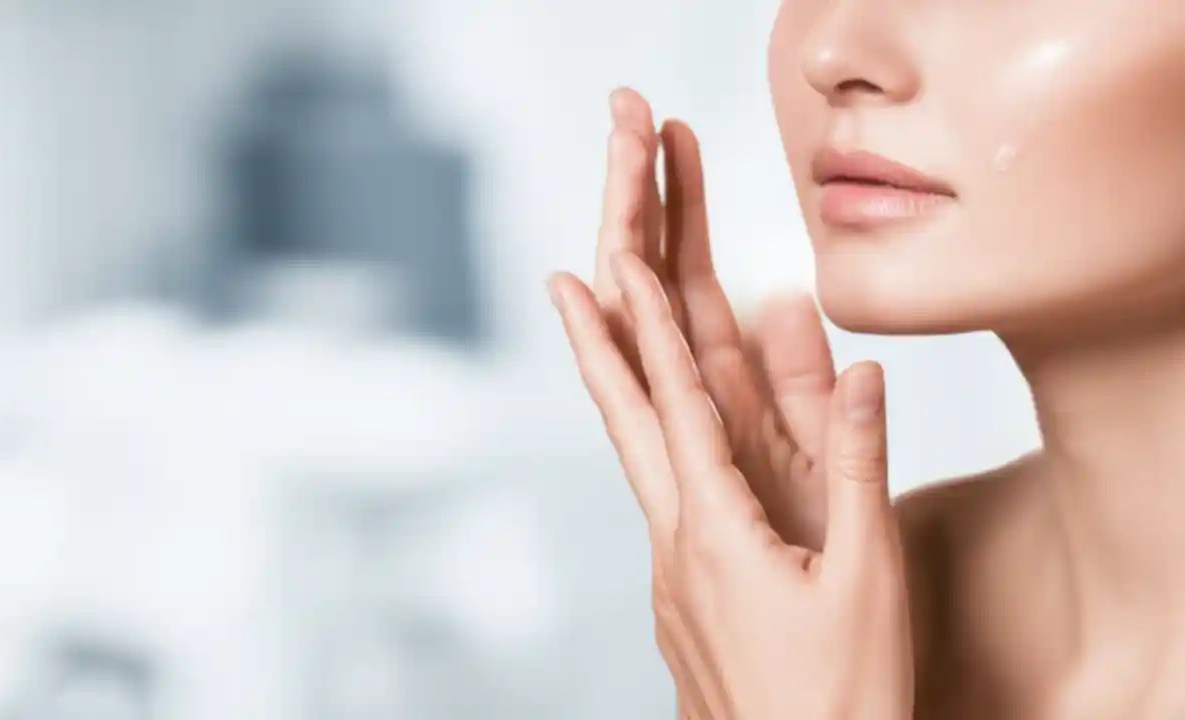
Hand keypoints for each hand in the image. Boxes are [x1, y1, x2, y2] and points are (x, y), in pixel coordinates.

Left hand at [546, 89, 912, 718]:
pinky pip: (664, 504)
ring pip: (640, 463)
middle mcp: (675, 547)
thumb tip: (863, 371)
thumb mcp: (866, 578)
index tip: (617, 261)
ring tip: (604, 338)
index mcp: (716, 533)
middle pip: (626, 424)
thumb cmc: (845, 700)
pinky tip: (665, 449)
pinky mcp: (683, 603)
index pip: (676, 407)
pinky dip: (654, 449)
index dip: (650, 327)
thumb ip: (856, 468)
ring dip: (622, 391)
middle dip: (596, 343)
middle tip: (561, 280)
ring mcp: (670, 577)